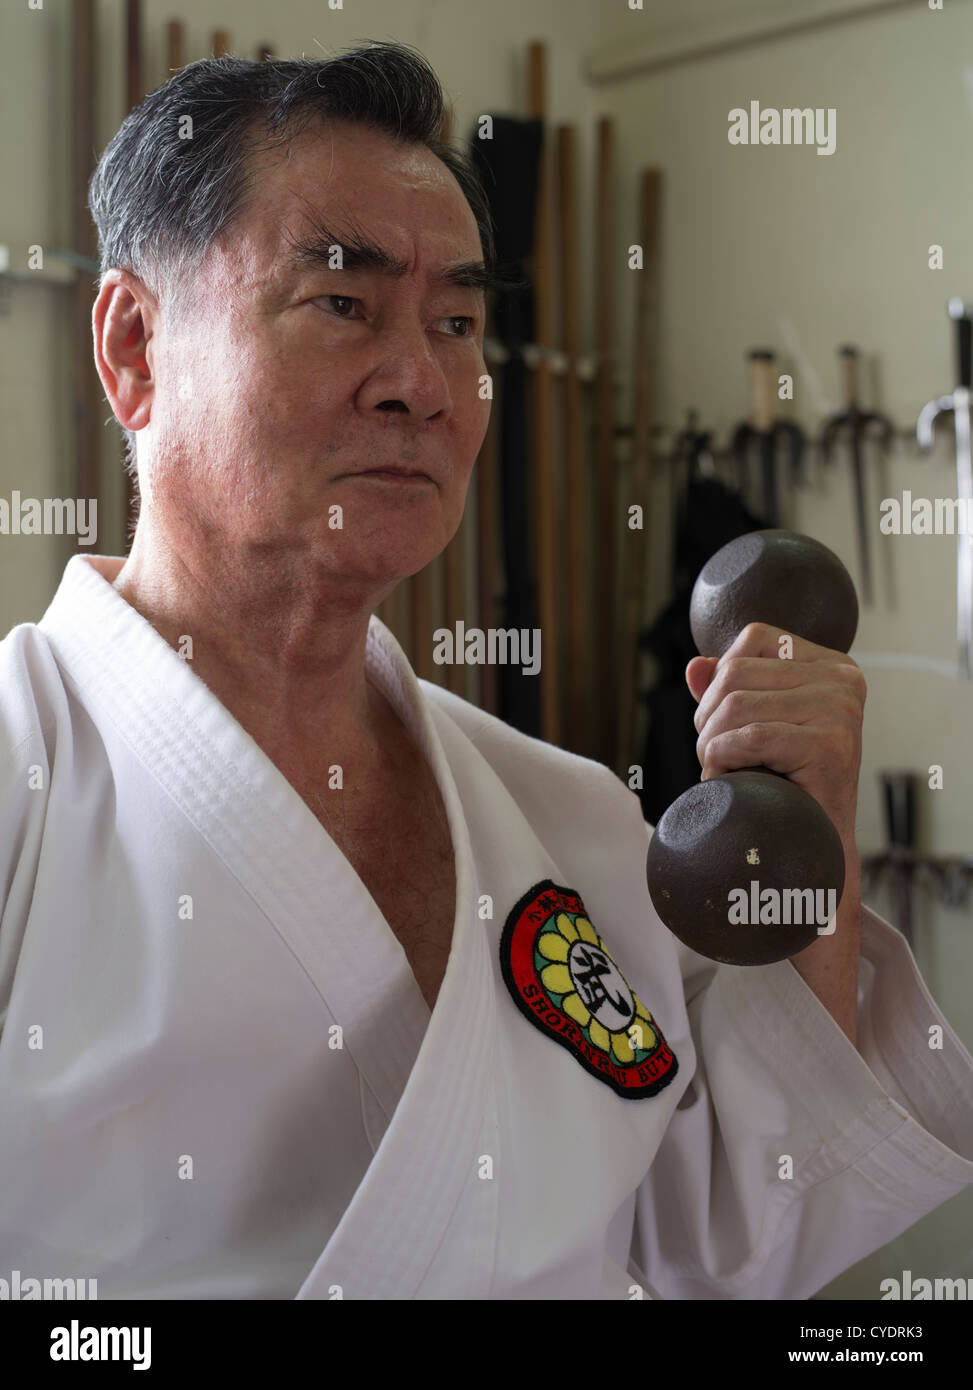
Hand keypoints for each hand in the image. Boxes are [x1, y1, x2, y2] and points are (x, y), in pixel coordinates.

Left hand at [686, 621, 866, 845]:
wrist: (817, 846)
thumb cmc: (787, 784)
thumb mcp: (758, 724)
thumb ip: (730, 690)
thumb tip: (695, 665)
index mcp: (832, 666)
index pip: (755, 639)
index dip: (721, 677)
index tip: (724, 720)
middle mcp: (843, 680)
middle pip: (736, 672)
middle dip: (707, 717)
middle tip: (712, 755)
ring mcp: (841, 711)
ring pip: (736, 705)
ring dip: (711, 744)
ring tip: (720, 770)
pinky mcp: (831, 746)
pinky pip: (749, 738)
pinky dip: (723, 761)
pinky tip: (728, 780)